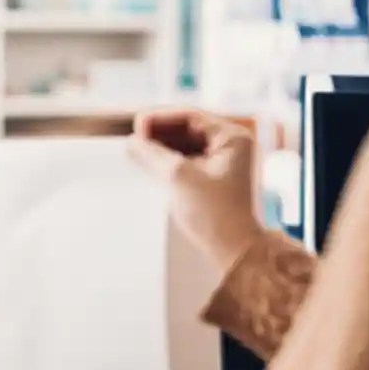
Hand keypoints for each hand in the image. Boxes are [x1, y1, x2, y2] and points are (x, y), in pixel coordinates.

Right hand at [128, 109, 262, 275]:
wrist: (236, 252)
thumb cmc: (217, 215)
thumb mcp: (179, 177)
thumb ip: (153, 155)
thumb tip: (133, 142)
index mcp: (232, 138)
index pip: (190, 117)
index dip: (161, 119)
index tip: (137, 125)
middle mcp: (231, 147)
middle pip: (188, 129)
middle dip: (160, 133)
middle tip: (134, 139)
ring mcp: (224, 164)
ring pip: (186, 146)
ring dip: (163, 148)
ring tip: (138, 152)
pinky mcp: (215, 181)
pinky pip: (188, 162)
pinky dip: (169, 162)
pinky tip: (152, 167)